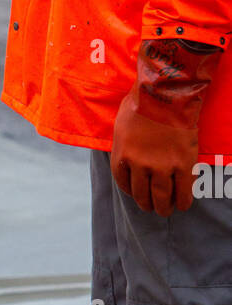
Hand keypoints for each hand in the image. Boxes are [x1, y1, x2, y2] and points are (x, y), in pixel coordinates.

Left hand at [111, 40, 220, 215]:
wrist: (165, 94)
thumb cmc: (141, 101)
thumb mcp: (121, 123)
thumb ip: (124, 140)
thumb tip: (128, 145)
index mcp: (122, 156)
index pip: (123, 182)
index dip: (130, 191)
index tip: (136, 194)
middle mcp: (139, 166)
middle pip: (141, 194)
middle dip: (146, 204)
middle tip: (151, 208)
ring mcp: (161, 167)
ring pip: (161, 196)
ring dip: (163, 207)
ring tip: (166, 211)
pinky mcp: (182, 164)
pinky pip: (182, 190)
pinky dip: (182, 200)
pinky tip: (183, 205)